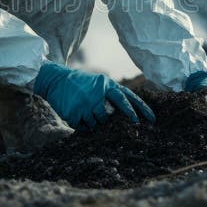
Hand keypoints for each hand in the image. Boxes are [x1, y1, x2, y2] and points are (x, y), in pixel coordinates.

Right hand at [33, 63, 155, 129]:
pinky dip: (80, 123)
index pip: (127, 98)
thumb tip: (122, 115)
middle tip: (119, 123)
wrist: (55, 79)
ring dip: (91, 121)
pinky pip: (83, 127)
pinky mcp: (74, 113)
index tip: (151, 120)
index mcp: (106, 85)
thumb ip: (110, 95)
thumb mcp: (98, 82)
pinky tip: (75, 113)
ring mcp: (86, 104)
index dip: (140, 109)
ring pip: (96, 123)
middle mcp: (97, 94)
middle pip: (109, 116)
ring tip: (82, 109)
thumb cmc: (79, 83)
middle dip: (108, 120)